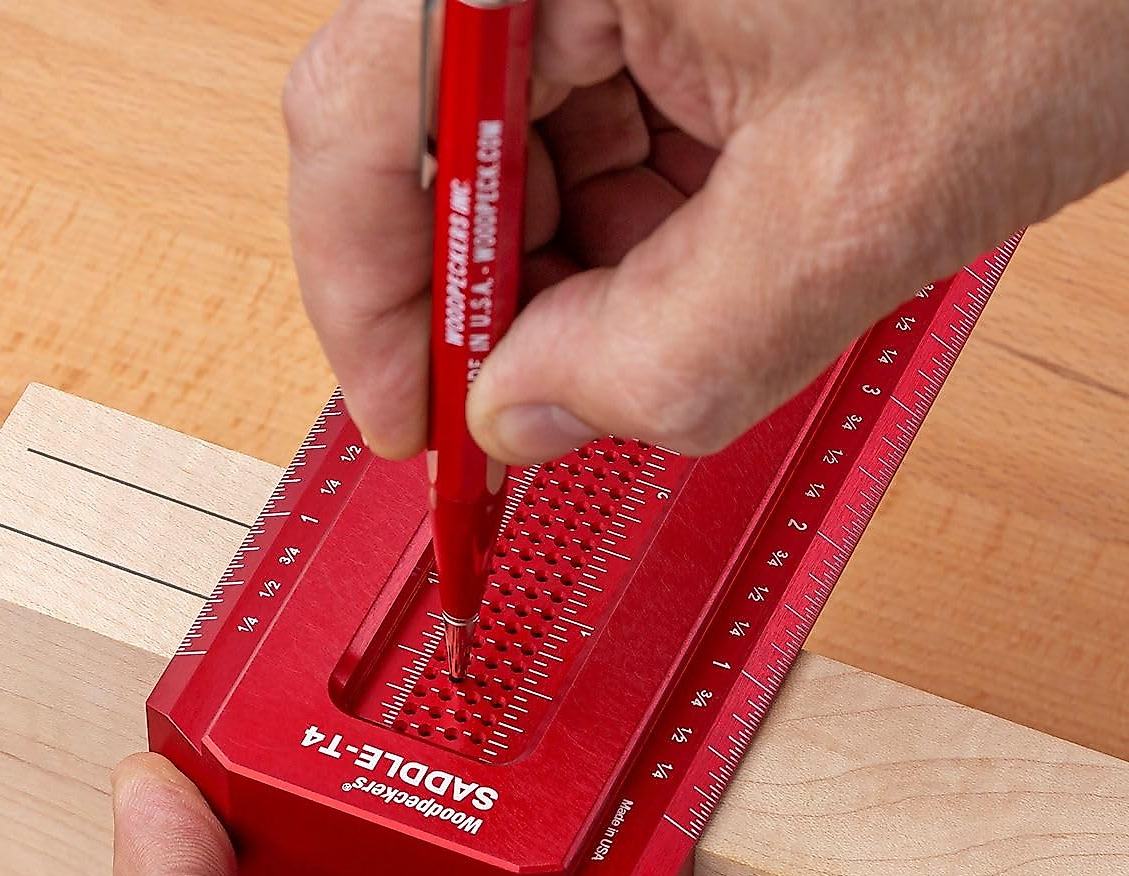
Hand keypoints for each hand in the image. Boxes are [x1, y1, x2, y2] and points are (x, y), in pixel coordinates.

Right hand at [284, 0, 1128, 463]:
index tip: (408, 419)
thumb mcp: (848, 207)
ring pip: (517, 154)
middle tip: (528, 412)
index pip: (361, 121)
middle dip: (482, 303)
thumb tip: (524, 420)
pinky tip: (697, 268)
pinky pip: (596, 135)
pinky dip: (631, 234)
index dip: (368, 300)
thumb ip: (663, 354)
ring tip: (662, 328)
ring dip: (569, 277)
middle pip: (426, 143)